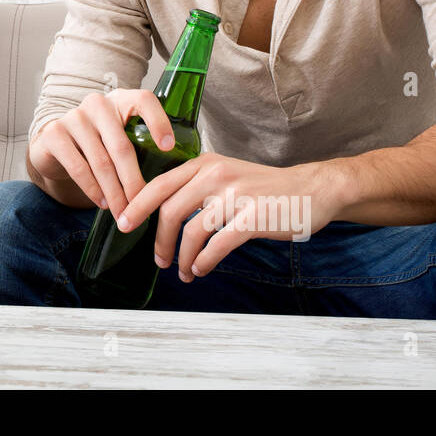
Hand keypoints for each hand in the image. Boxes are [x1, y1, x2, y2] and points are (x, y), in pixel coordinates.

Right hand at [29, 89, 173, 220]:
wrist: (56, 145)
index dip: (158, 122)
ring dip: (114, 193)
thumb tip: (174, 179)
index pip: (143, 100)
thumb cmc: (100, 144)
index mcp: (121, 100)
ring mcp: (74, 117)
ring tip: (123, 212)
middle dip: (134, 182)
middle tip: (143, 206)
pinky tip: (102, 203)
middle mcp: (97, 104)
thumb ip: (143, 145)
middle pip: (122, 146)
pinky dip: (93, 189)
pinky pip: (78, 167)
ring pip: (101, 162)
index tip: (168, 148)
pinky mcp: (54, 134)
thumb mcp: (121, 136)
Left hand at [116, 153, 340, 281]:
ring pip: (192, 231)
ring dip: (183, 257)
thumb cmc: (264, 188)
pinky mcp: (252, 217)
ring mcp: (235, 195)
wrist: (311, 190)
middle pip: (170, 210)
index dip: (137, 206)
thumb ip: (196, 186)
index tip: (124, 224)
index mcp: (204, 163)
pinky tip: (202, 269)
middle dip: (159, 241)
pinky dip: (204, 262)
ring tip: (184, 271)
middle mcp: (215, 175)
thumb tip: (161, 211)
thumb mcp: (226, 175)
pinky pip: (217, 245)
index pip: (159, 184)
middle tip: (158, 260)